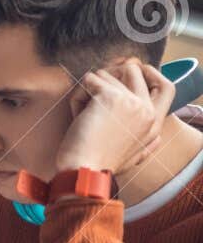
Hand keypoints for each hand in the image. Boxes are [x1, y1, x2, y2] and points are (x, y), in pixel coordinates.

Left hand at [54, 59, 171, 176]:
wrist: (85, 172)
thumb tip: (157, 137)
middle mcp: (147, 109)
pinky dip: (77, 97)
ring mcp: (131, 101)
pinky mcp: (110, 96)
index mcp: (155, 123)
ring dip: (88, 93)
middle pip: (133, 70)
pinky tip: (77, 116)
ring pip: (105, 75)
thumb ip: (148, 143)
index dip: (148, 74)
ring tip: (83, 117)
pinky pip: (88, 81)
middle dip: (109, 75)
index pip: (166, 86)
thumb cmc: (101, 165)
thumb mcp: (136, 156)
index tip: (128, 72)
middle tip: (93, 90)